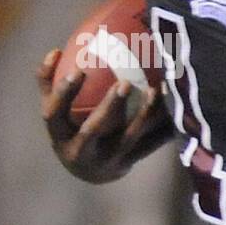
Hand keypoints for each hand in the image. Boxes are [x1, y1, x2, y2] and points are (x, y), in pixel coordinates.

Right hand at [37, 49, 168, 183]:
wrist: (91, 173)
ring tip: (155, 90)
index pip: (55, 114)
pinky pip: (150, 144)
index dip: (64, 94)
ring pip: (129, 138)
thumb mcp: (56, 111)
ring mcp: (107, 160)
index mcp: (60, 136)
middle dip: (109, 107)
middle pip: (93, 130)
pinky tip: (176, 106)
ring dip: (143, 114)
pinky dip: (163, 127)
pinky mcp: (130, 163)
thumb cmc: (70, 130)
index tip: (78, 70)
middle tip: (125, 82)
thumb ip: (49, 82)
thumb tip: (55, 51)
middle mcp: (82, 152)